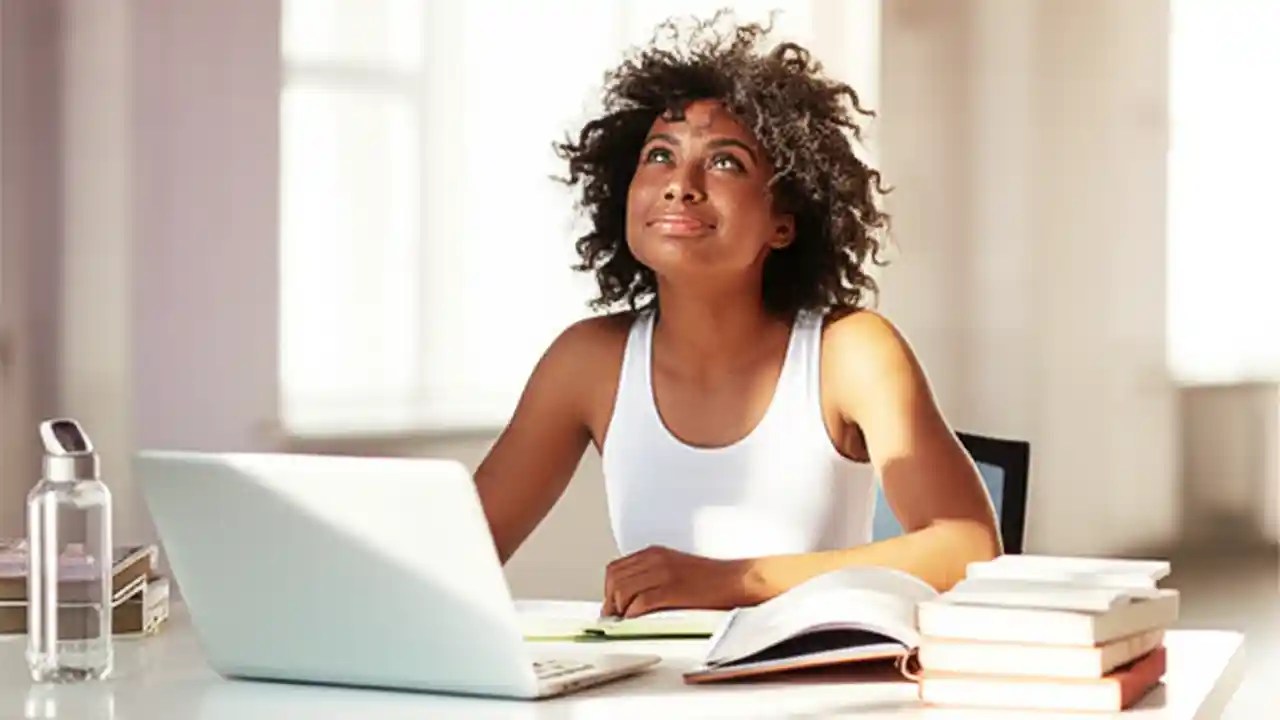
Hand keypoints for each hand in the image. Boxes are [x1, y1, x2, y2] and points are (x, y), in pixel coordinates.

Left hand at [600, 545, 746, 618]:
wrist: (735, 580)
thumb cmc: (710, 579)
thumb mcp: (674, 569)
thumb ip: (651, 577)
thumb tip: (629, 598)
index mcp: (655, 553)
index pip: (615, 569)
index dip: (608, 590)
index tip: (610, 605)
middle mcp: (656, 559)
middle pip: (615, 579)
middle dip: (610, 601)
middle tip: (613, 618)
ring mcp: (663, 573)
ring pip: (623, 590)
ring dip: (620, 609)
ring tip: (625, 621)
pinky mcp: (672, 589)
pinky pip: (641, 602)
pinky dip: (633, 614)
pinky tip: (636, 621)